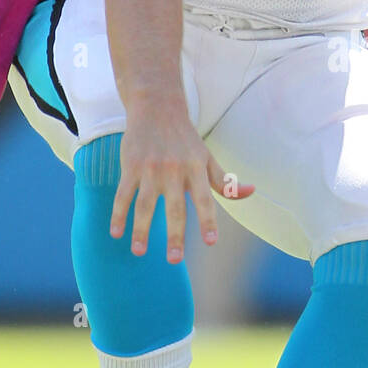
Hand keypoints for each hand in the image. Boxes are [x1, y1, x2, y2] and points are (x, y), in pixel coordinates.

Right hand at [109, 104, 253, 262]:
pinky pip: (123, 194)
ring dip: (141, 230)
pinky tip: (116, 232)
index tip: (210, 242)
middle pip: (175, 208)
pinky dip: (118, 214)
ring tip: (139, 252)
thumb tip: (251, 193)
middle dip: (175, 235)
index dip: (208, 221)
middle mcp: (175, 170)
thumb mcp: (207, 157)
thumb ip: (225, 181)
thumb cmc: (185, 139)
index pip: (205, 199)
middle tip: (174, 260)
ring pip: (145, 204)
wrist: (157, 107)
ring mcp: (151, 169)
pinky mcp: (131, 167)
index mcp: (196, 169)